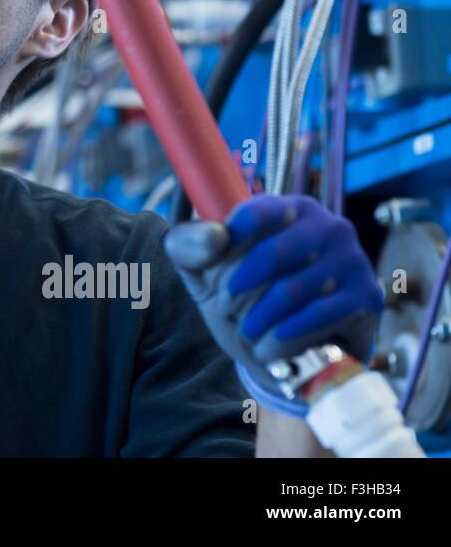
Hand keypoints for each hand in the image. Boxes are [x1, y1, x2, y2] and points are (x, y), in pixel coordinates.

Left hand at [166, 193, 382, 416]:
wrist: (284, 348)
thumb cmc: (241, 297)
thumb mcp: (202, 272)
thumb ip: (190, 245)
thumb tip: (214, 236)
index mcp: (289, 208)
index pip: (256, 213)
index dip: (230, 244)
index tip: (215, 275)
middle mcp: (327, 226)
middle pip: (274, 253)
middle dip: (241, 287)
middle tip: (225, 307)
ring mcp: (351, 259)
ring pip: (293, 289)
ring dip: (260, 316)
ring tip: (245, 331)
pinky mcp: (365, 295)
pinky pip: (319, 314)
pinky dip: (286, 333)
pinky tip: (269, 343)